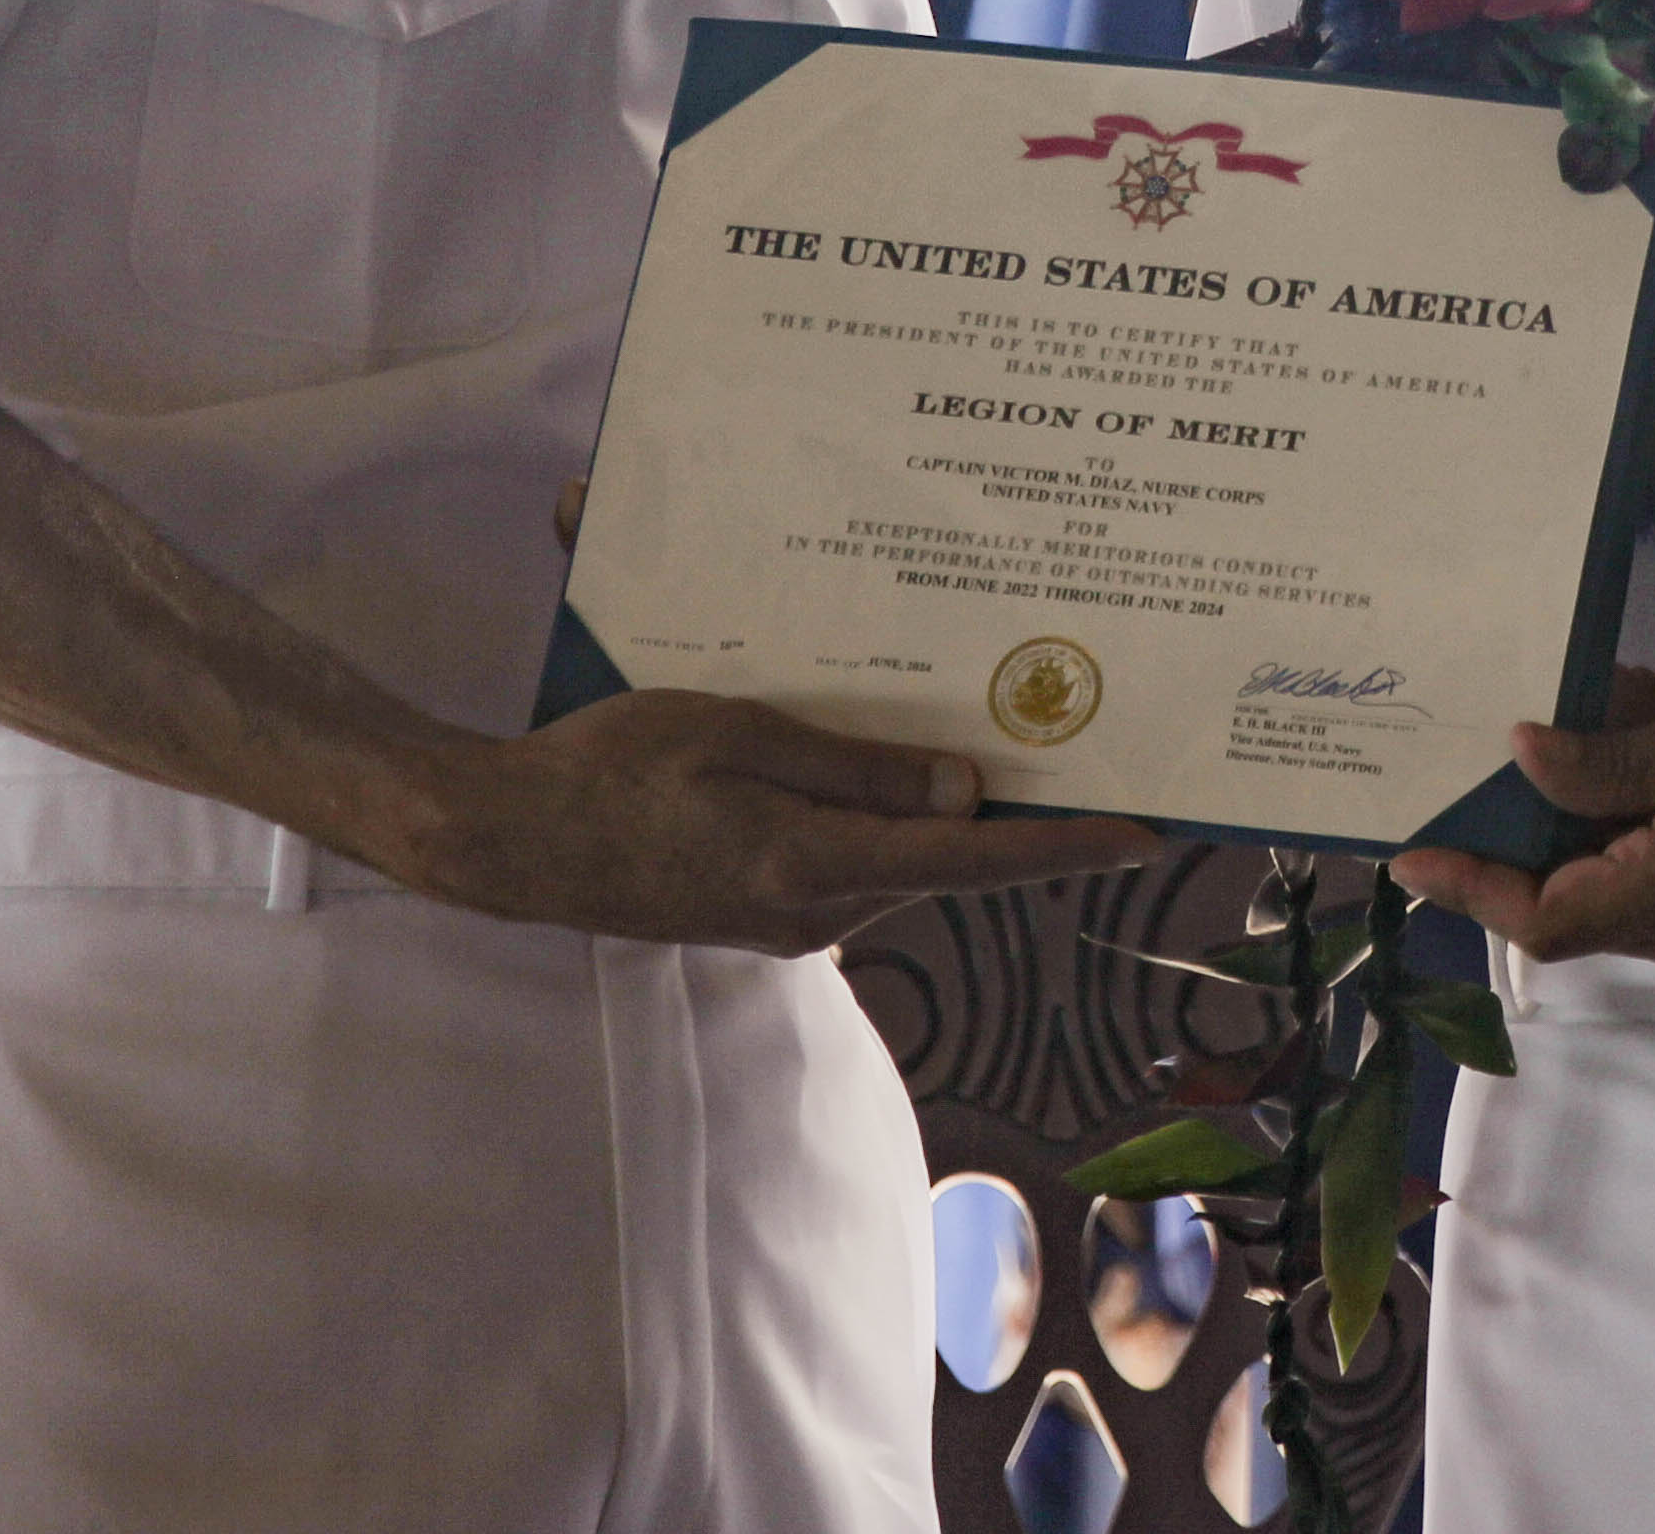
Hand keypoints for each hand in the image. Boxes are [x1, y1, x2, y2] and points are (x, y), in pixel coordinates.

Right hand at [367, 690, 1154, 956]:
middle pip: (948, 858)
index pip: (972, 859)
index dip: (1064, 845)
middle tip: (1080, 740)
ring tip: (995, 737)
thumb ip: (854, 769)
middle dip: (1016, 810)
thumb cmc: (614, 770)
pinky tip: (883, 766)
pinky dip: (881, 815)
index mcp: (813, 868)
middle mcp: (816, 911)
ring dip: (943, 809)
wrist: (511, 840)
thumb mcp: (737, 737)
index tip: (1143, 832)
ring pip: (900, 857)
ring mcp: (789, 918)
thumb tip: (966, 790)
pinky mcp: (762, 906)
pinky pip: (851, 858)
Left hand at [1389, 665, 1654, 983]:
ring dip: (1604, 810)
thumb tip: (1519, 759)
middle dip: (1546, 818)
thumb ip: (1613, 763)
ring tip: (1637, 704)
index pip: (1542, 921)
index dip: (1471, 889)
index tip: (1411, 851)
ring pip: (1624, 887)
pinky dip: (1649, 824)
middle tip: (1558, 718)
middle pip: (1576, 904)